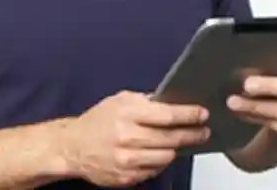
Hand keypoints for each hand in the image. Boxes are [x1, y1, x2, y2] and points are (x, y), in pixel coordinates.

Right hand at [57, 90, 209, 186]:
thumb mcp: (119, 100)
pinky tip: (160, 152)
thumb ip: (146, 101)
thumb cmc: (97, 121)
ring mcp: (127, 160)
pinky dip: (160, 161)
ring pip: (167, 156)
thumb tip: (173, 102)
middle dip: (192, 133)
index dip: (189, 115)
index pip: (167, 115)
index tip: (202, 114)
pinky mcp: (127, 176)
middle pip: (172, 138)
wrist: (73, 146)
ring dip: (176, 149)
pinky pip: (155, 169)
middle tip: (203, 130)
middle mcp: (127, 137)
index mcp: (127, 113)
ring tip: (181, 141)